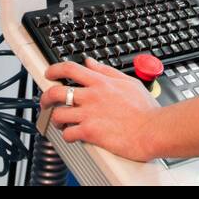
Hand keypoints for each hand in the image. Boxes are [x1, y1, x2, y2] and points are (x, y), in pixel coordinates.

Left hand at [40, 58, 162, 161]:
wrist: (153, 129)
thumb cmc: (145, 109)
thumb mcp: (128, 82)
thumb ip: (106, 70)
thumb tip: (90, 62)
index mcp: (100, 82)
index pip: (70, 69)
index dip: (54, 69)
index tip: (49, 73)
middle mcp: (91, 96)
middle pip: (56, 92)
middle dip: (45, 97)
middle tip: (45, 102)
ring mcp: (89, 114)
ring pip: (58, 114)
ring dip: (56, 119)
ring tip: (61, 123)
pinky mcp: (90, 132)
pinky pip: (68, 134)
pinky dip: (67, 136)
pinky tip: (72, 135)